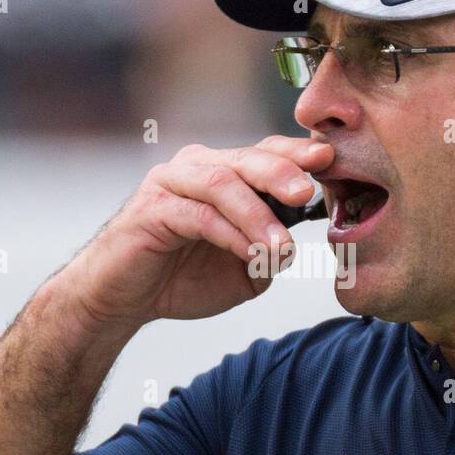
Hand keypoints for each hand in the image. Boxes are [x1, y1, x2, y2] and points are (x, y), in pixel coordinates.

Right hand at [52, 136, 333, 329]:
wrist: (122, 301)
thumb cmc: (181, 279)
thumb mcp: (243, 271)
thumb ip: (270, 253)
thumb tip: (294, 243)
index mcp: (224, 173)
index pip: (267, 153)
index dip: (299, 154)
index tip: (332, 160)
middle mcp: (197, 168)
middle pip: (248, 157)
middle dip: (282, 172)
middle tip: (308, 191)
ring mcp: (171, 184)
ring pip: (223, 183)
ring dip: (257, 214)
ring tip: (282, 246)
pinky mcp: (152, 209)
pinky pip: (199, 215)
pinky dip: (229, 234)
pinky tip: (250, 254)